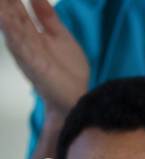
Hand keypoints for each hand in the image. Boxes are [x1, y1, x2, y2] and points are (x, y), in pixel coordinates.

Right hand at [0, 0, 88, 119]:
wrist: (75, 99)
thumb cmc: (68, 71)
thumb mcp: (60, 36)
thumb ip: (48, 17)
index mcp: (32, 33)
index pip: (17, 10)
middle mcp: (25, 41)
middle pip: (10, 15)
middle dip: (5, 3)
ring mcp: (27, 52)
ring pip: (10, 27)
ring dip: (3, 12)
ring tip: (1, 2)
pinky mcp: (32, 63)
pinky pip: (19, 45)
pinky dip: (11, 31)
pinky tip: (4, 17)